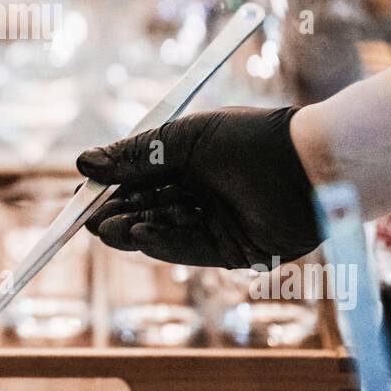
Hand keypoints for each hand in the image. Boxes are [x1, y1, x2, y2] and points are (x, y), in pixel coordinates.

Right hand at [76, 106, 320, 268]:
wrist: (306, 166)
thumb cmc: (249, 139)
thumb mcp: (180, 140)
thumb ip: (133, 154)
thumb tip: (83, 163)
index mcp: (193, 158)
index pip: (142, 175)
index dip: (112, 185)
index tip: (83, 194)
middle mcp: (204, 190)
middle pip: (148, 205)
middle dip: (117, 212)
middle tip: (88, 221)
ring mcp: (217, 221)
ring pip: (163, 228)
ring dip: (133, 228)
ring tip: (106, 229)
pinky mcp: (232, 250)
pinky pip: (187, 248)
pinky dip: (161, 243)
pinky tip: (139, 235)